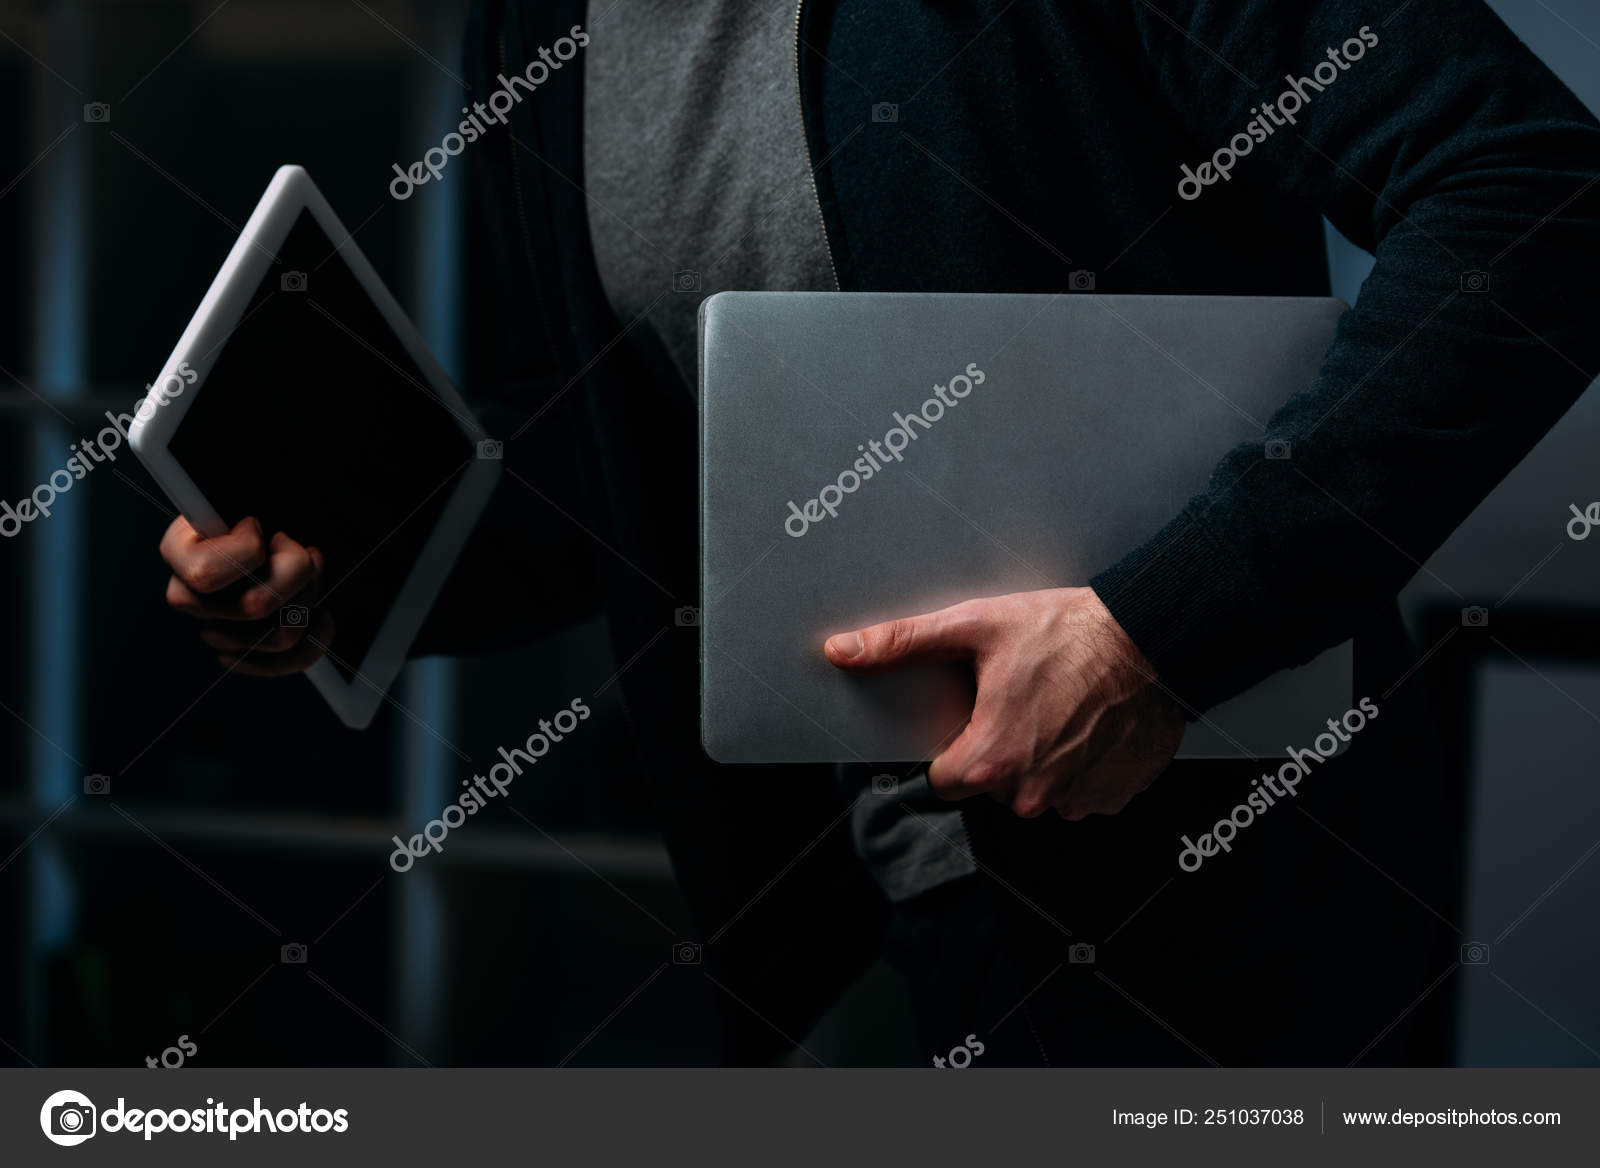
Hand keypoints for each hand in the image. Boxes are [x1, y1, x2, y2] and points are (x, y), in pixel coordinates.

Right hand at [159, 515, 333, 675]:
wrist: (287, 521)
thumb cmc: (271, 502)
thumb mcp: (256, 490)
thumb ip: (243, 500)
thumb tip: (251, 523)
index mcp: (179, 550)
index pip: (205, 573)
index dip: (248, 551)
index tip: (259, 525)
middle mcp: (189, 594)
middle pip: (253, 608)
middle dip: (295, 575)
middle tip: (303, 550)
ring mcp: (214, 627)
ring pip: (275, 637)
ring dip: (308, 603)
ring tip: (311, 576)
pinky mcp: (241, 651)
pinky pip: (280, 664)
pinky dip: (311, 643)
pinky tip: (321, 618)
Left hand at [824, 586, 1183, 819]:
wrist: (1155, 636)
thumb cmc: (1068, 630)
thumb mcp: (975, 626)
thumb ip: (903, 644)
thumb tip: (843, 651)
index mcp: (990, 762)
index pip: (944, 782)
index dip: (953, 748)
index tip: (973, 717)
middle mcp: (1032, 794)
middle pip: (992, 786)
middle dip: (999, 749)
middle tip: (1023, 699)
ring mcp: (1078, 799)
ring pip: (1038, 790)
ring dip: (1042, 759)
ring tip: (1059, 707)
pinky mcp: (1115, 796)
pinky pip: (1081, 791)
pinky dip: (1081, 765)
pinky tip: (1089, 724)